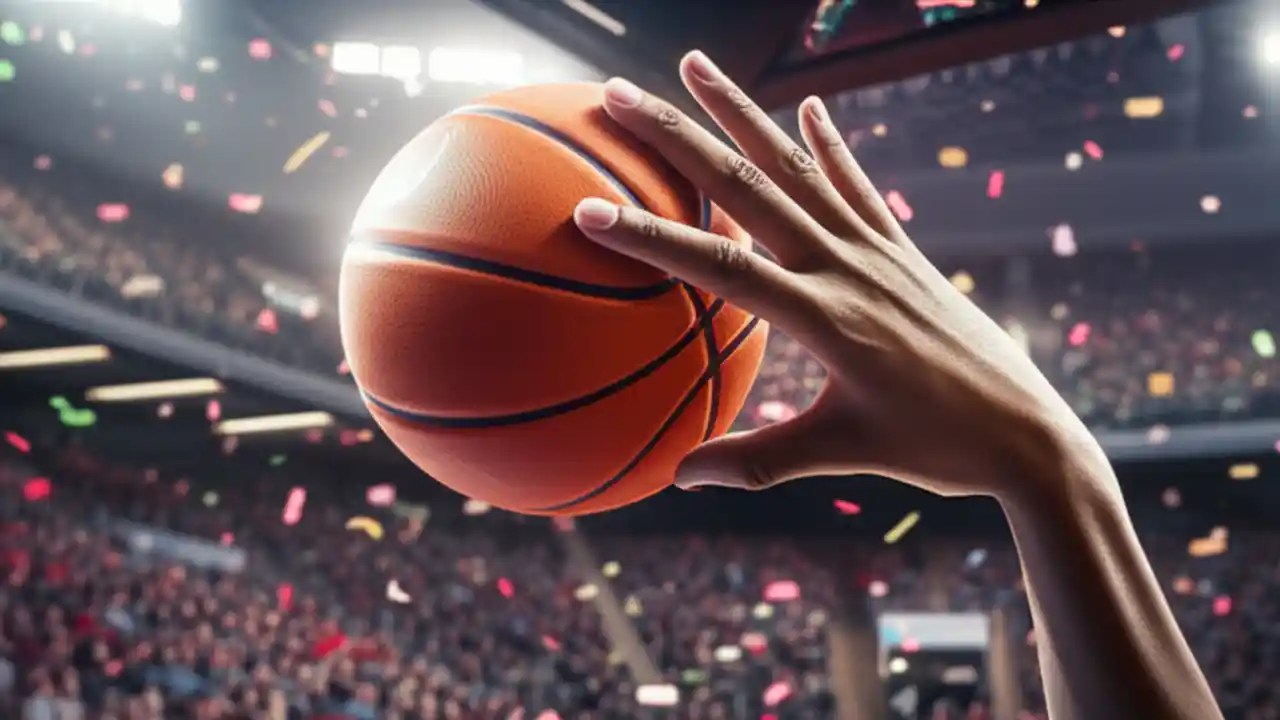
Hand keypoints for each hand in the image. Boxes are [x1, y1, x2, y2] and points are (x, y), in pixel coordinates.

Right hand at [572, 51, 1104, 501]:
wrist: (1029, 431)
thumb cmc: (934, 449)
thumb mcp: (841, 454)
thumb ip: (757, 462)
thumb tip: (679, 476)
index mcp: (822, 316)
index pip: (718, 265)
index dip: (650, 238)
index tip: (587, 210)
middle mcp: (845, 266)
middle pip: (746, 185)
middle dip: (676, 135)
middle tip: (616, 95)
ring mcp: (877, 250)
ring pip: (795, 166)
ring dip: (741, 110)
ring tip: (695, 63)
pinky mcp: (902, 251)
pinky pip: (857, 185)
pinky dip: (830, 144)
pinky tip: (811, 107)